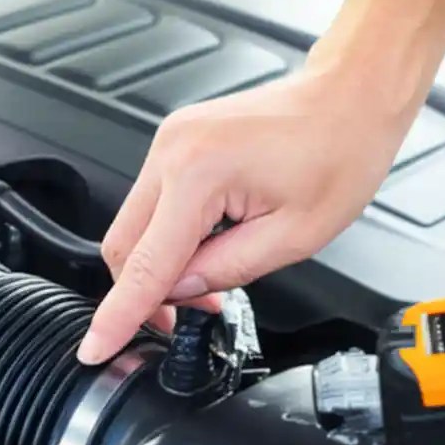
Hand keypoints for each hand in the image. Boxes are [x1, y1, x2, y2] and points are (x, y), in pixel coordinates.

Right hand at [77, 62, 421, 364]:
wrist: (348, 97)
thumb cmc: (338, 151)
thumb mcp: (295, 237)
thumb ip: (227, 270)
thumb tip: (181, 291)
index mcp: (199, 173)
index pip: (145, 264)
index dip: (118, 315)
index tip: (96, 347)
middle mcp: (173, 150)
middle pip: (122, 245)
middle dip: (142, 292)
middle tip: (185, 318)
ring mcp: (170, 141)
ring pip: (133, 226)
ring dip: (159, 263)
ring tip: (208, 279)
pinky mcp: (176, 142)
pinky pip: (152, 203)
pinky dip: (168, 235)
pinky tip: (206, 245)